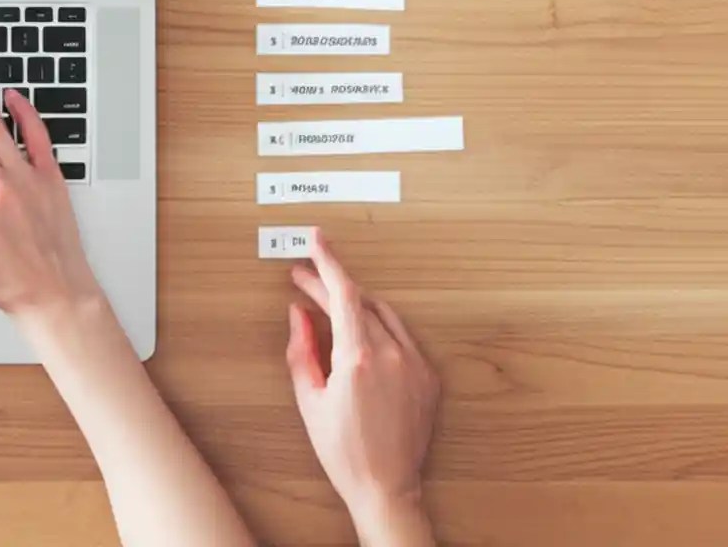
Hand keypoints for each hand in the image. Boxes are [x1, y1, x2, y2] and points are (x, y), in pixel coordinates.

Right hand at [284, 232, 439, 540]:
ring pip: (383, 315)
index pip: (343, 293)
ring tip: (330, 304)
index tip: (317, 241)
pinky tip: (362, 332)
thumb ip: (302, 350)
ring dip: (356, 303)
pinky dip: (379, 326)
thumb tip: (299, 314)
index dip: (327, 262)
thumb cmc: (342, 451)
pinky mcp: (429, 377)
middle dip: (329, 286)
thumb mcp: (310, 399)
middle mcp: (392, 355)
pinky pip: (403, 336)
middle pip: (359, 302)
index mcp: (358, 359)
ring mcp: (415, 364)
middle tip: (304, 280)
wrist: (386, 486)